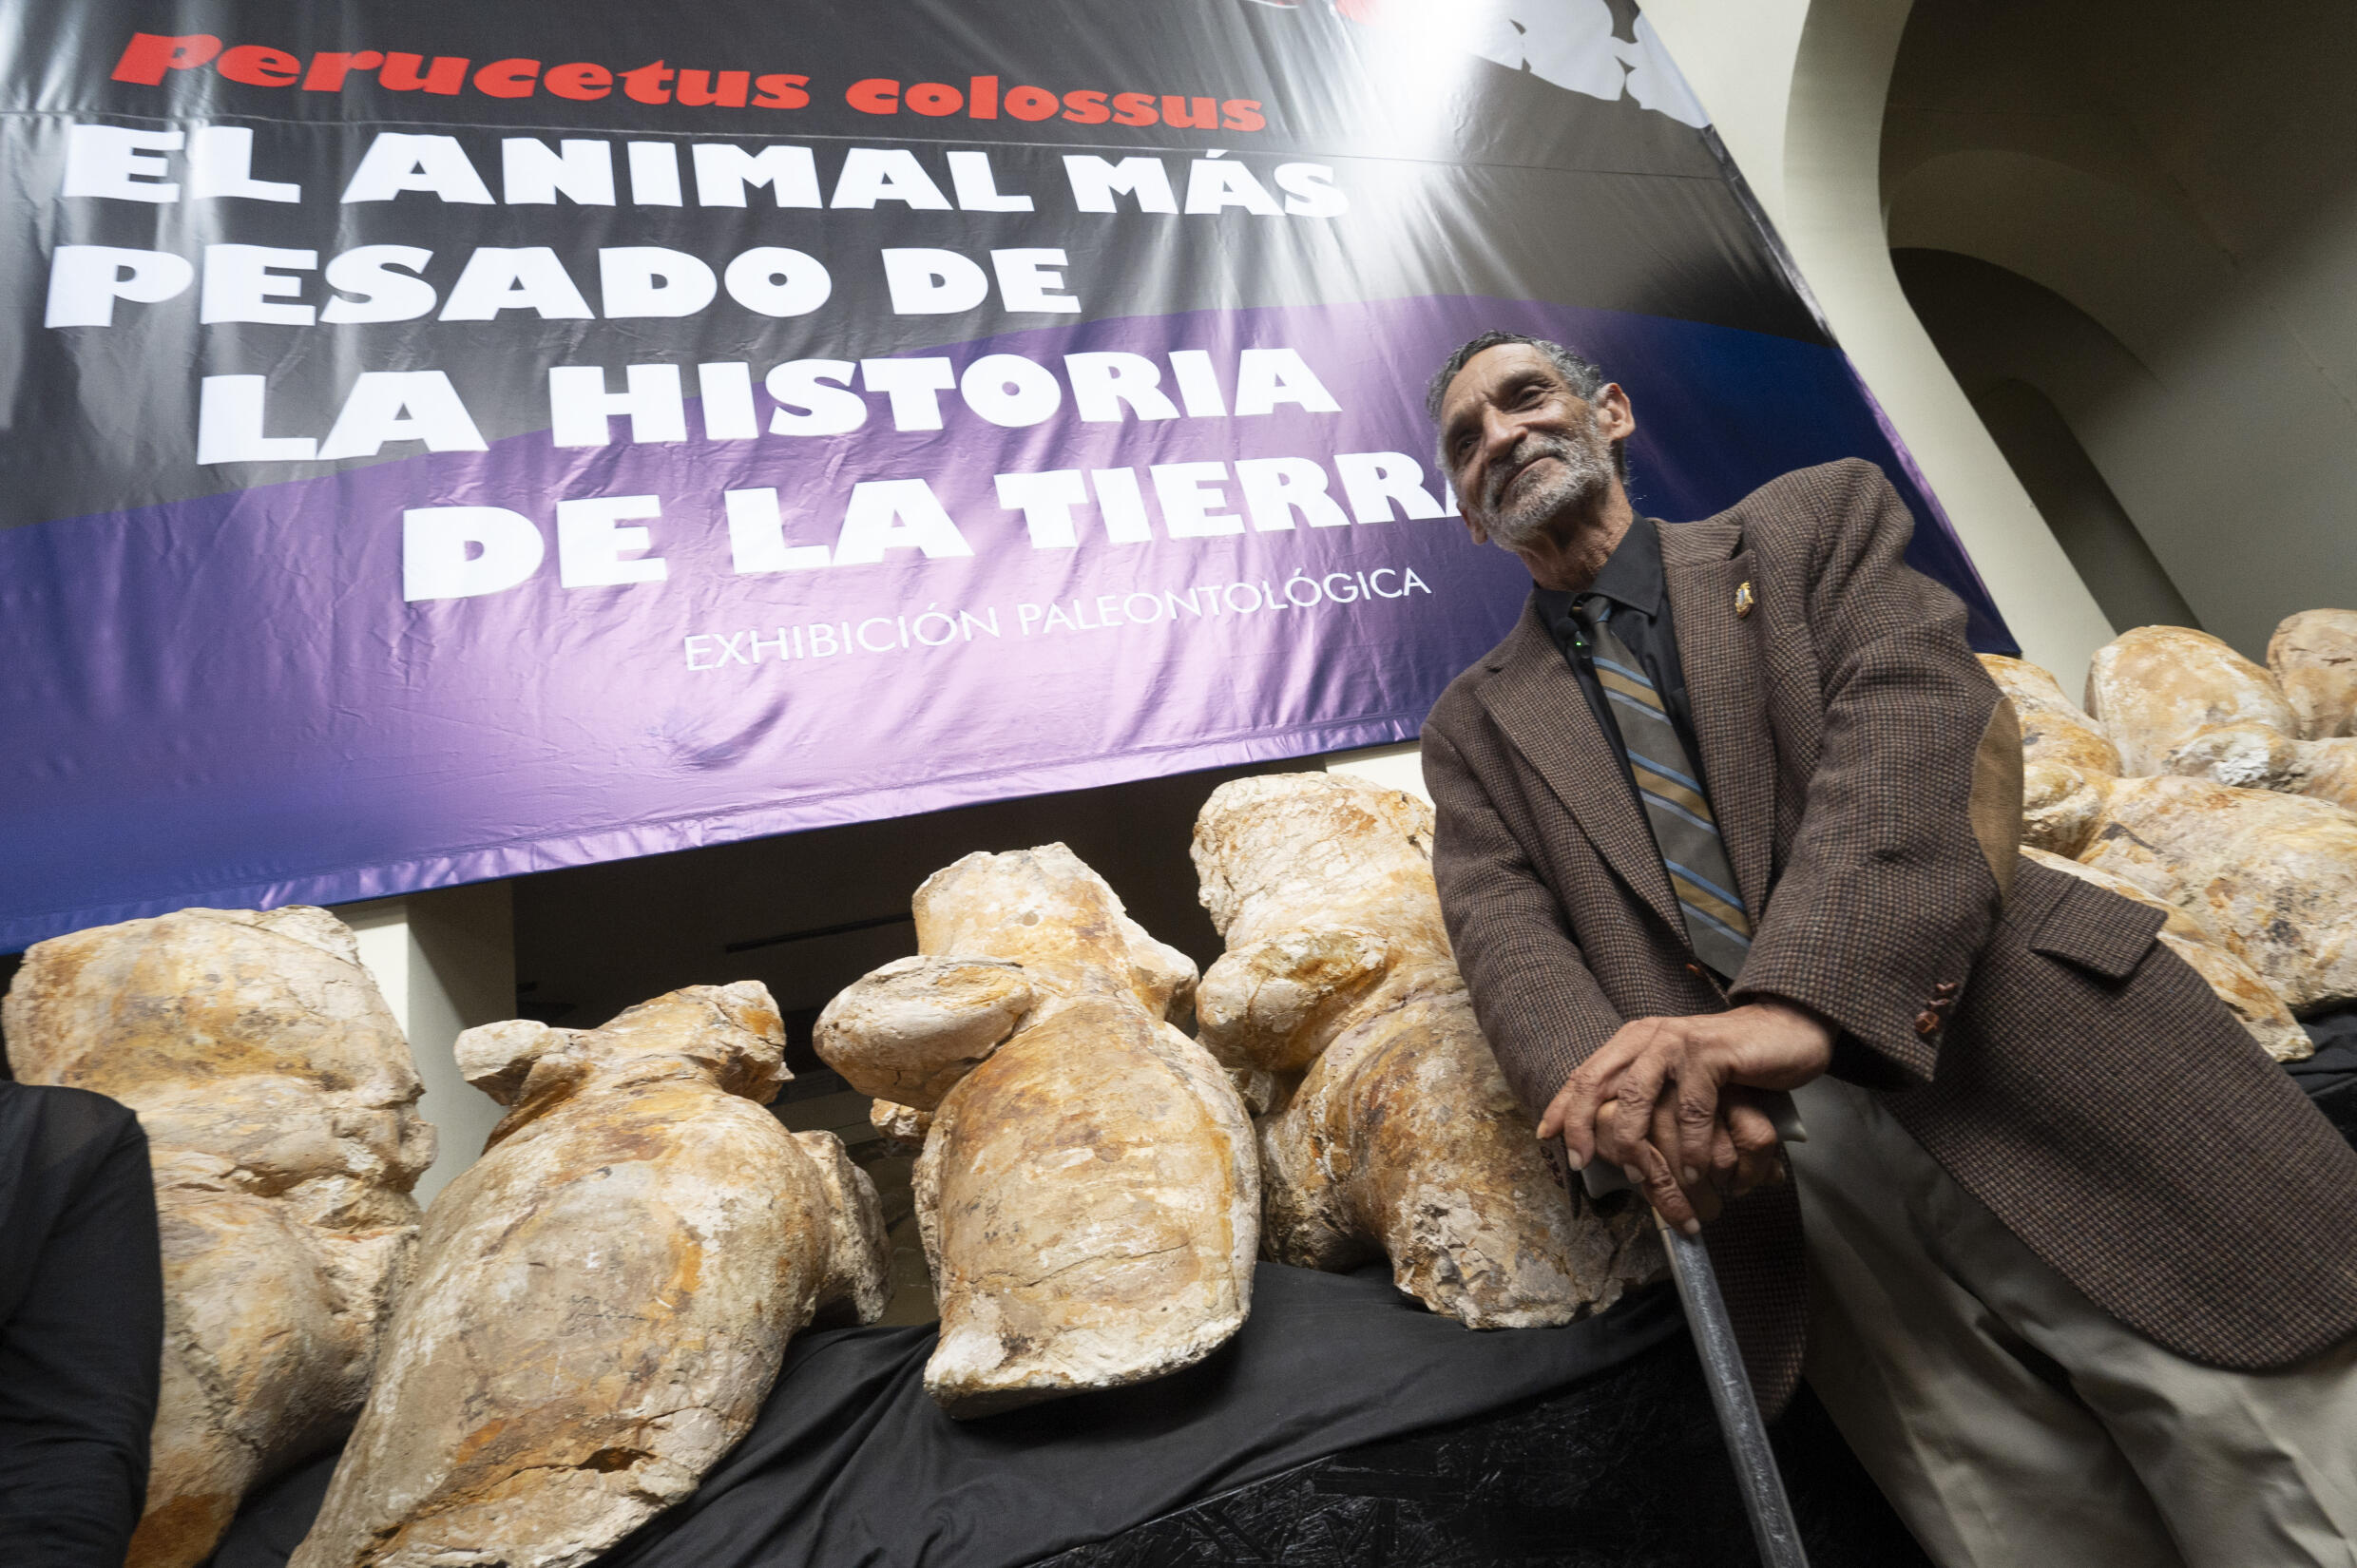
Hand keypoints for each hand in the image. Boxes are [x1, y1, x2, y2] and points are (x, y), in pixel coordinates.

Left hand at [1536, 1000, 1834, 1233]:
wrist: (1786, 1031)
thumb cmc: (1731, 1065)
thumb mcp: (1679, 1080)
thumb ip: (1648, 1097)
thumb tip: (1611, 1139)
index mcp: (1633, 1040)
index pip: (1586, 1074)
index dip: (1563, 1107)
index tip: (1546, 1137)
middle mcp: (1648, 1036)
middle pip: (1598, 1083)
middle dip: (1584, 1127)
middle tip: (1584, 1164)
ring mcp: (1677, 1041)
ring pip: (1637, 1097)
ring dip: (1637, 1144)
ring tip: (1644, 1179)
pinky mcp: (1710, 1053)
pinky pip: (1691, 1107)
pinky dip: (1692, 1145)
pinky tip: (1698, 1172)